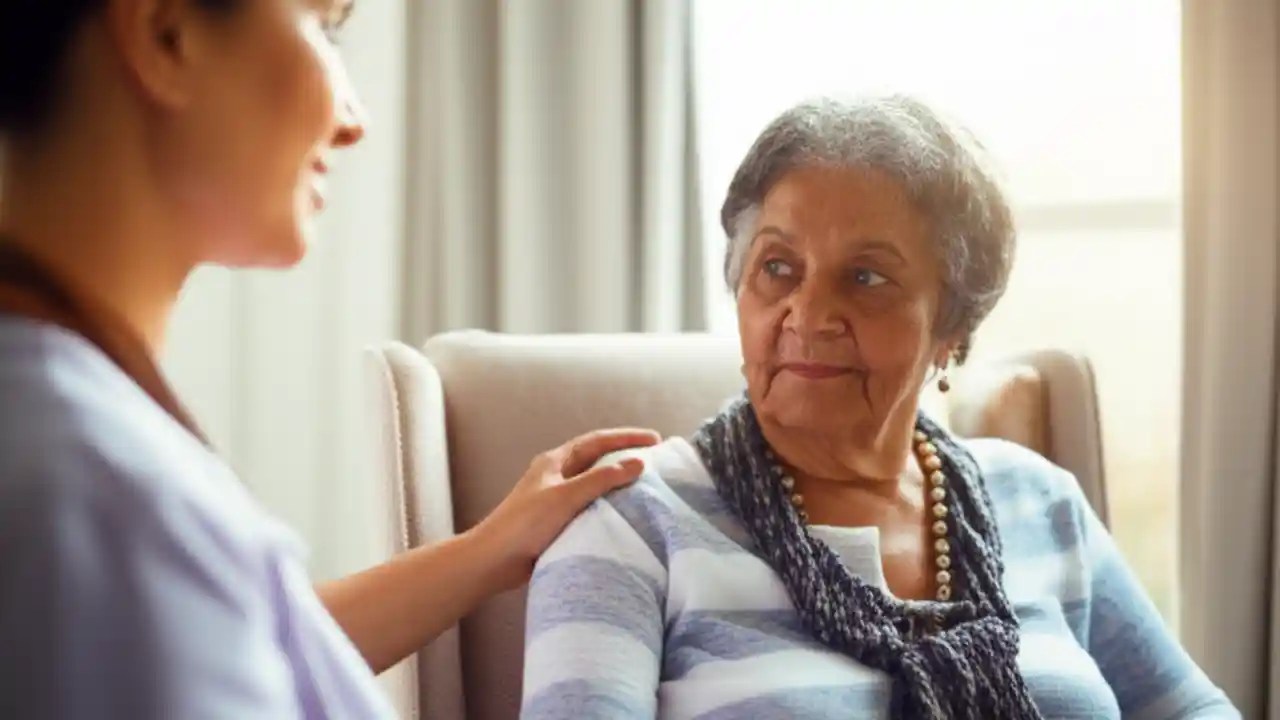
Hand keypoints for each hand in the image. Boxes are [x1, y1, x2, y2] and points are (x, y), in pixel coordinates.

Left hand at [472, 428, 660, 591]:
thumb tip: (637, 462)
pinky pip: (591, 507)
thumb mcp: (566, 496)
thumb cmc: (525, 523)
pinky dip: (609, 506)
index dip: (626, 438)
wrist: (495, 560)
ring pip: (595, 485)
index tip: (655, 440)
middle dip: (625, 456)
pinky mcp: (559, 522)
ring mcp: (557, 499)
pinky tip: (625, 515)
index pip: (597, 441)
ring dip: (619, 482)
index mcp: (555, 461)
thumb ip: (601, 479)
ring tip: (647, 486)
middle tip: (656, 461)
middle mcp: (557, 476)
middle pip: (597, 460)